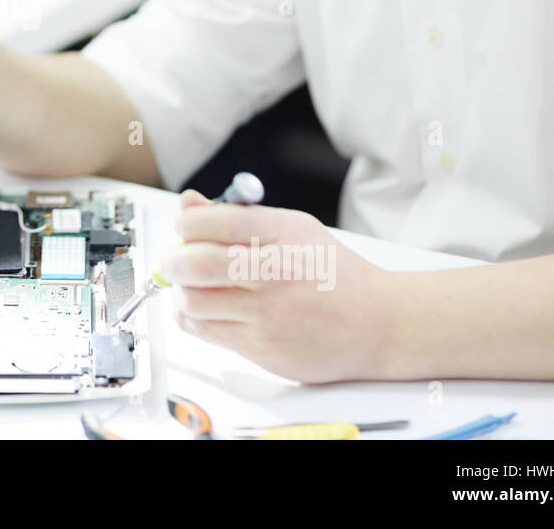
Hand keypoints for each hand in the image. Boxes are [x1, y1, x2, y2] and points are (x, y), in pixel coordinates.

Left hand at [159, 189, 403, 382]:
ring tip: (189, 283)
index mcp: (286, 236)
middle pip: (196, 264)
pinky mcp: (263, 349)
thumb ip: (238, 217)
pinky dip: (192, 316)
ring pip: (194, 301)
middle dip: (172, 259)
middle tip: (173, 258)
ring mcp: (269, 316)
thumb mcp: (294, 229)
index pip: (214, 222)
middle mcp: (276, 274)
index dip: (187, 224)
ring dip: (180, 290)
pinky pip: (206, 332)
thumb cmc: (336, 274)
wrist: (380, 324)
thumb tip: (189, 204)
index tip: (185, 229)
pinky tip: (201, 307)